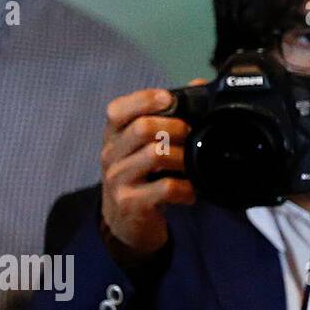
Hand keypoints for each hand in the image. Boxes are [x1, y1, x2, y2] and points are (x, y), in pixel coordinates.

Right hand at [100, 80, 205, 255]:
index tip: (169, 99)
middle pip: (142, 128)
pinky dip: (186, 188)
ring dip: (183, 157)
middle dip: (174, 128)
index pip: (118, 109)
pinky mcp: (131, 203)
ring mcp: (118, 179)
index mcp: (113, 135)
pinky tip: (191, 192)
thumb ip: (166, 119)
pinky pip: (165, 188)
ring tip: (194, 164)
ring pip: (155, 156)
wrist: (125, 225)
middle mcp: (111, 154)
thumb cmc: (141, 179)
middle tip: (191, 134)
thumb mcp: (144, 148)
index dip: (144, 99)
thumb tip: (199, 84)